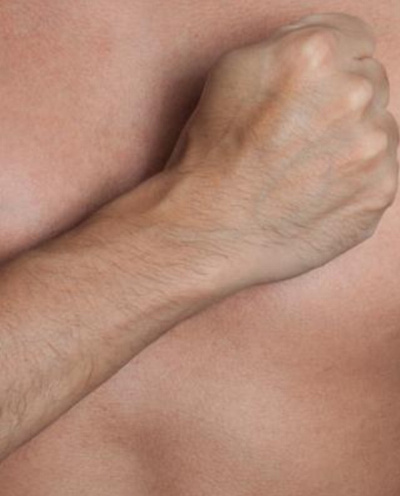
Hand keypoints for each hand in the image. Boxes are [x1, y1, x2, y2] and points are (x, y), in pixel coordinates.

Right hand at [159, 13, 398, 286]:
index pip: (354, 39)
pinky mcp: (380, 192)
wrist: (210, 228)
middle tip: (298, 137)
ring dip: (352, 142)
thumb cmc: (212, 155)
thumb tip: (327, 50)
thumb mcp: (232, 74)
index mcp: (314, 55)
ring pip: (379, 129)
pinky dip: (355, 180)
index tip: (311, 92)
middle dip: (339, 103)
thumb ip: (290, 46)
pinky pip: (380, 172)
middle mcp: (353, 95)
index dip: (329, 67)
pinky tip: (318, 193)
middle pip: (369, 83)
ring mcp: (374, 148)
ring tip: (305, 170)